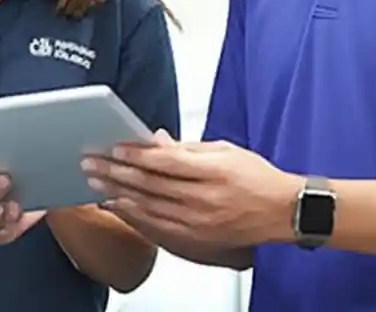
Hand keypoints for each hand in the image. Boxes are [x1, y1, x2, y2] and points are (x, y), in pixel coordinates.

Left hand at [81, 131, 301, 248]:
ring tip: (95, 181)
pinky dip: (133, 214)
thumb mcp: (225, 150)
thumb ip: (186, 147)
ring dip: (118, 192)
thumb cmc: (257, 177)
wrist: (283, 211)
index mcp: (214, 171)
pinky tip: (117, 205)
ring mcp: (200, 221)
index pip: (166, 162)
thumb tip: (154, 138)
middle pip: (151, 184)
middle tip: (92, 162)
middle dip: (116, 172)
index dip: (137, 155)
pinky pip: (157, 225)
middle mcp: (205, 198)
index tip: (114, 147)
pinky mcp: (197, 237)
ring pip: (149, 205)